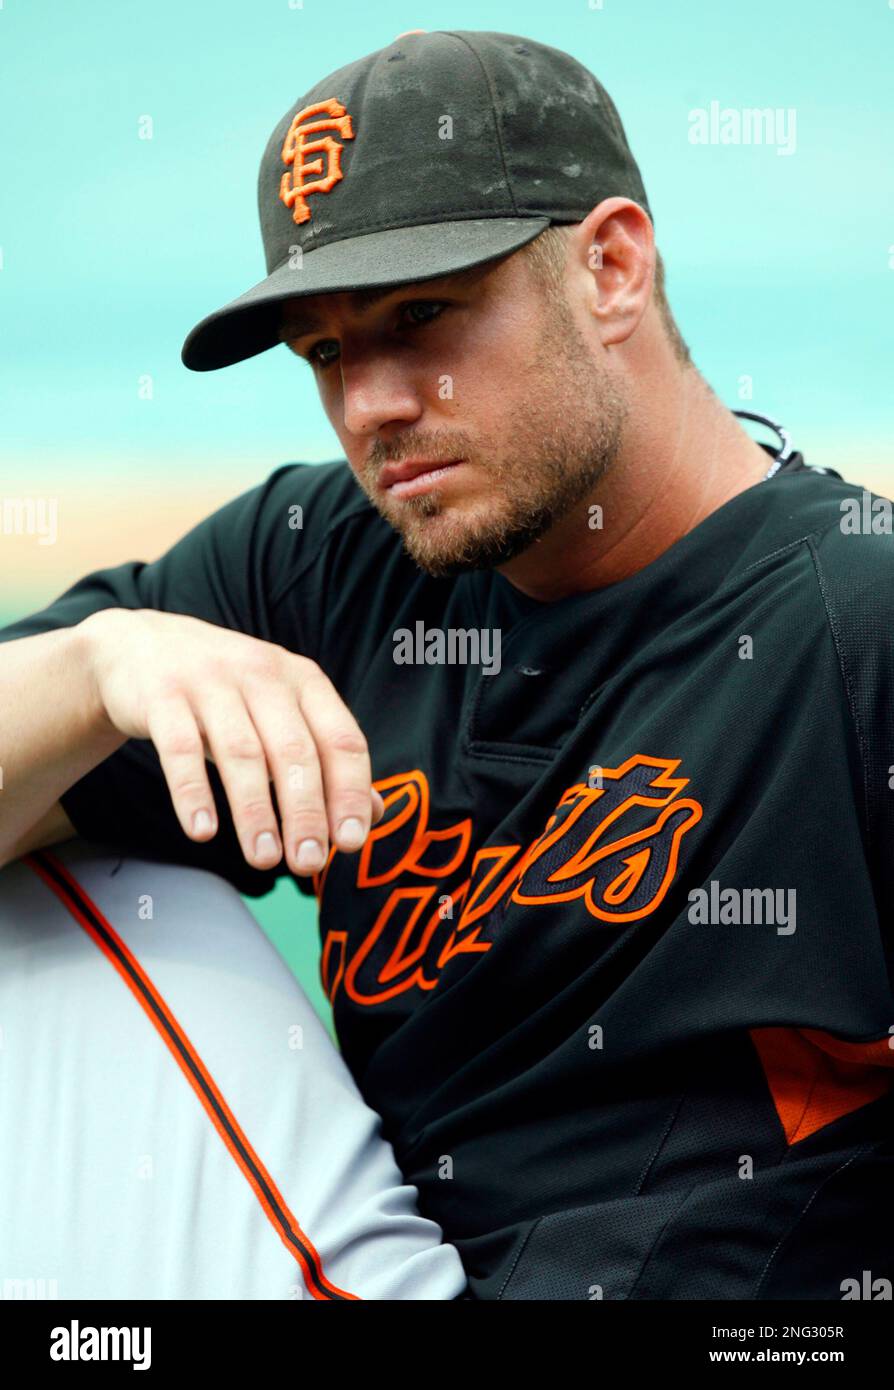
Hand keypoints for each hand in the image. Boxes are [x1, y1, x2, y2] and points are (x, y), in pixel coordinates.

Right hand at [82, 608, 383, 874]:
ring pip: (241, 753)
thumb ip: (325, 760)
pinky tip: (203, 831)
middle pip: (294, 750)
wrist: (142, 646)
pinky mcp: (163, 696)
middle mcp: (262, 675)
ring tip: (264, 858)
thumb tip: (373, 815)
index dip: (351, 792)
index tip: (351, 842)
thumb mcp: (280, 713)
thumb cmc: (227, 693)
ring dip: (255, 811)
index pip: (341, 740)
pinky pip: (181, 749)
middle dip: (305, 812)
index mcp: (303, 681)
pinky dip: (193, 792)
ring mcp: (210, 682)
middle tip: (308, 863)